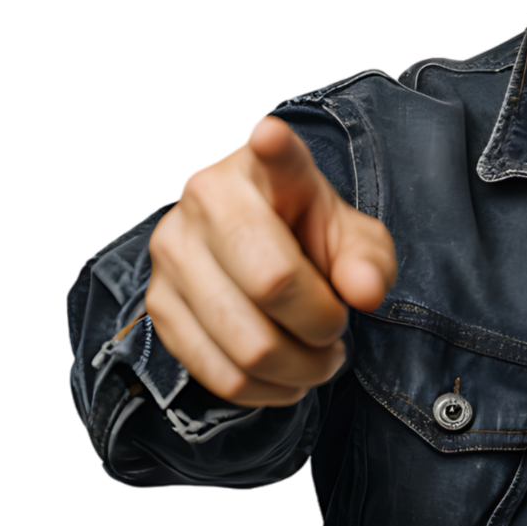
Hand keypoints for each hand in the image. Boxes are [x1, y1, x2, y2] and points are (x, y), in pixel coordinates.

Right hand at [146, 115, 397, 406]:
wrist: (259, 251)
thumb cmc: (310, 237)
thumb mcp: (353, 239)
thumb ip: (368, 262)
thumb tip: (364, 292)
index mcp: (260, 168)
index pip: (272, 157)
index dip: (273, 149)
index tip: (270, 134)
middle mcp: (203, 198)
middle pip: (271, 284)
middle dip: (321, 328)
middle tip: (336, 332)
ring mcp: (171, 252)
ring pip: (247, 345)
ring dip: (299, 369)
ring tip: (318, 357)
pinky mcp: (158, 303)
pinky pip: (219, 376)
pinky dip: (266, 391)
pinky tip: (285, 375)